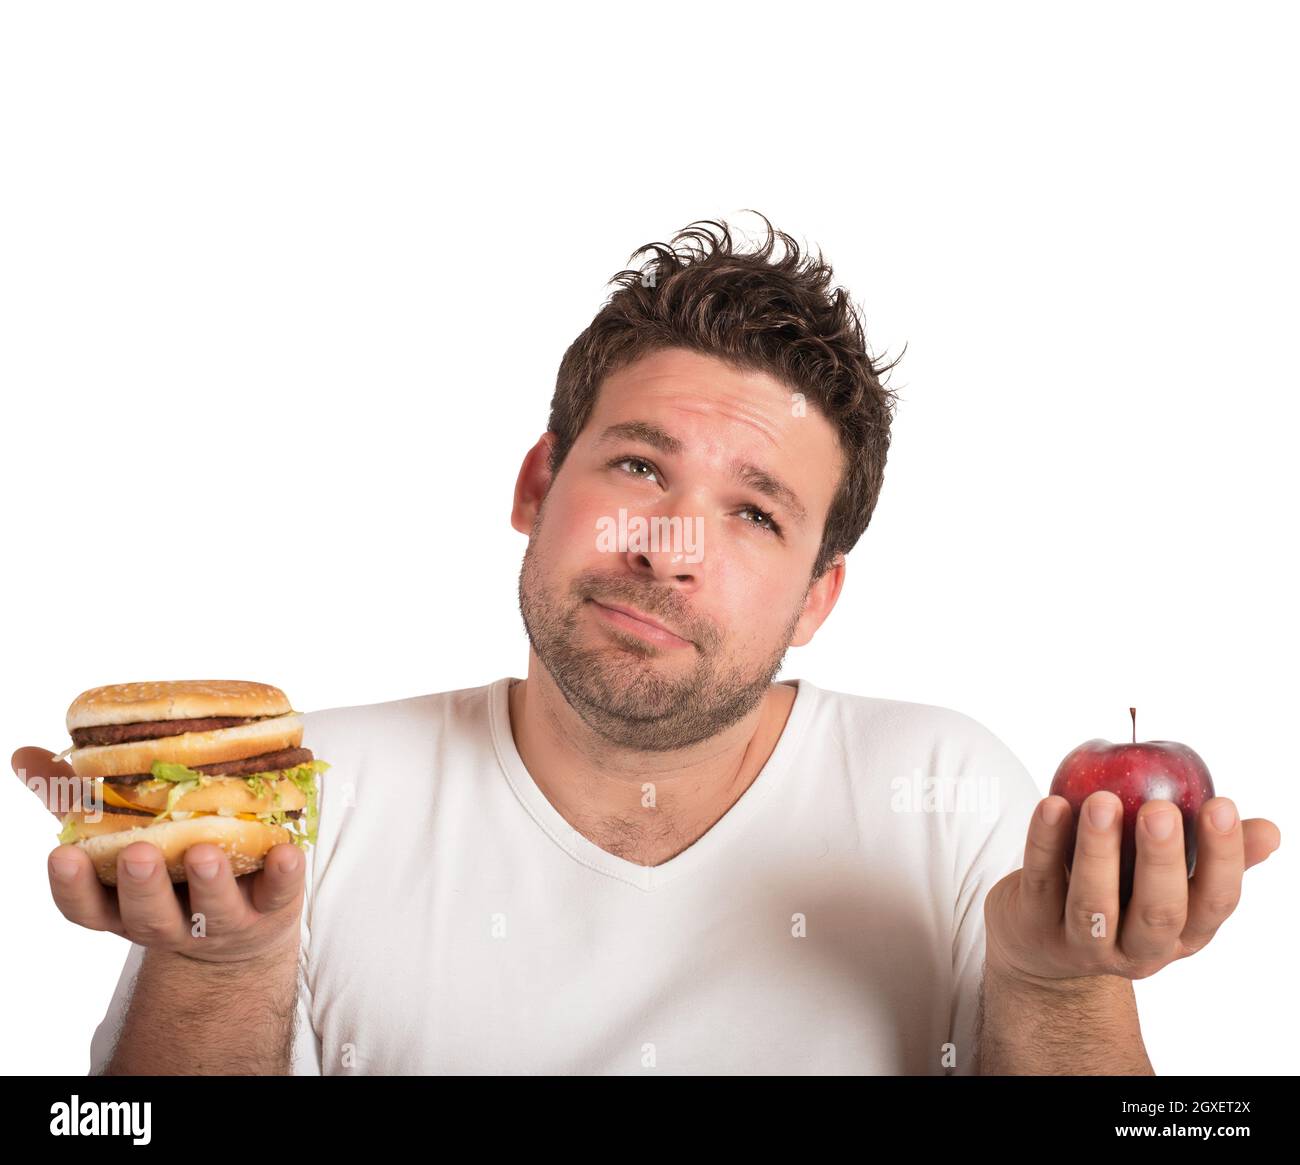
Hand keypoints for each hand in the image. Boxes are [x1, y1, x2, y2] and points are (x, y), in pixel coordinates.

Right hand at [13, 746, 305, 964]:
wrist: (244, 928)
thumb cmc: (171, 866)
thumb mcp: (123, 839)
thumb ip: (78, 800)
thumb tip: (26, 753)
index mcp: (125, 904)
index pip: (86, 907)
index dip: (72, 886)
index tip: (60, 854)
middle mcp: (170, 920)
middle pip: (147, 915)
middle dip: (141, 886)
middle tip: (138, 853)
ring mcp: (223, 920)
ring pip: (211, 909)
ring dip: (208, 883)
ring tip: (206, 851)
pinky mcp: (272, 909)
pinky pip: (279, 894)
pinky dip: (283, 874)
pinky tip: (286, 850)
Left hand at [984, 789, 1280, 985]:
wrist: (1039, 941)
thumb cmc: (1118, 895)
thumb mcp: (1169, 882)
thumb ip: (1210, 854)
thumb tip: (1269, 830)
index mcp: (1182, 935)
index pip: (1215, 902)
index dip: (1223, 857)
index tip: (1222, 805)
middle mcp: (1137, 949)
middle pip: (1157, 913)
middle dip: (1160, 861)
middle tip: (1160, 809)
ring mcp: (1081, 943)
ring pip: (1092, 904)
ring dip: (1098, 851)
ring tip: (1101, 801)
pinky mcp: (1034, 923)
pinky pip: (1041, 878)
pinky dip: (1045, 841)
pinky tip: (1053, 804)